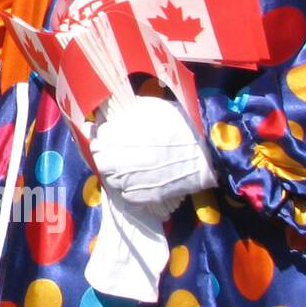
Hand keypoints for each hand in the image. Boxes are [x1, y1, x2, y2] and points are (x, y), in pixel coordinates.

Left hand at [80, 96, 216, 217]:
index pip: (98, 138)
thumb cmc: (181, 128)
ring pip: (109, 178)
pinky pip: (124, 194)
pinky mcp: (145, 197)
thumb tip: (108, 111)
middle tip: (112, 148)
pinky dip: (125, 187)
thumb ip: (127, 110)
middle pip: (99, 159)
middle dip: (103, 152)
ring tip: (123, 163)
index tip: (107, 131)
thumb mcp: (153, 109)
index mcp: (123, 139)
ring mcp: (133, 182)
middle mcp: (124, 162)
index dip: (101, 133)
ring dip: (112, 170)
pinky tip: (134, 178)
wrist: (207, 156)